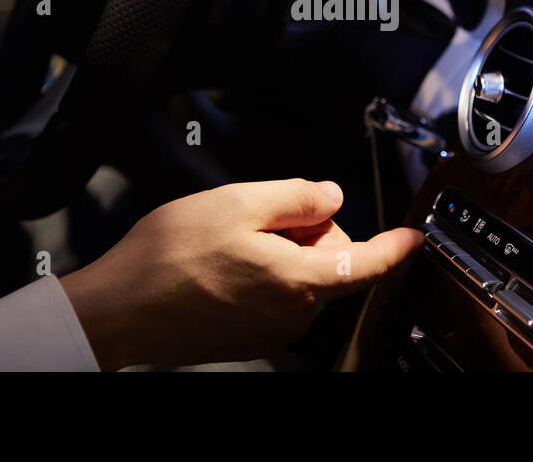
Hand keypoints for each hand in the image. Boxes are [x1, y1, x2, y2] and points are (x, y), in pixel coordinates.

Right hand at [59, 178, 423, 369]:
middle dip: (308, 232)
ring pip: (301, 275)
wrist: (118, 311)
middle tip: (258, 217)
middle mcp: (292, 314)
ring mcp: (270, 330)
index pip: (367, 264)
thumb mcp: (238, 203)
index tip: (414, 237)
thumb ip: (297, 197)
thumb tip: (332, 197)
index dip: (395, 247)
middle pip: (329, 260)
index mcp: (298, 280)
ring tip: (229, 241)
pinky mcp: (248, 336)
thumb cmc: (167, 259)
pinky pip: (275, 293)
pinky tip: (221, 262)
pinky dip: (261, 271)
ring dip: (280, 250)